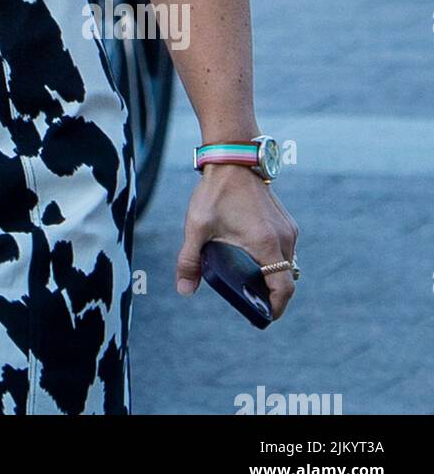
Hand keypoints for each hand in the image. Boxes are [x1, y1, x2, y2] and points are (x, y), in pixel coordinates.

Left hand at [175, 164, 299, 319]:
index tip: (265, 316)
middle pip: (287, 278)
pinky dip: (276, 258)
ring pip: (289, 263)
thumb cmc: (215, 192)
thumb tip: (184, 290)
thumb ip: (189, 260)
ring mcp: (288, 228)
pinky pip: (286, 248)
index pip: (283, 288)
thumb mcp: (197, 227)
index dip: (276, 307)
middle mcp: (284, 238)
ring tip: (251, 280)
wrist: (233, 157)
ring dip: (275, 275)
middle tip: (253, 302)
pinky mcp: (286, 220)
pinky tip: (254, 256)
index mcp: (267, 245)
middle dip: (273, 295)